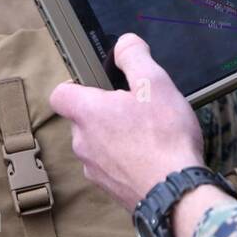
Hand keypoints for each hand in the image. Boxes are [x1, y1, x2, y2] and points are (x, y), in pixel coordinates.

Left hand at [49, 33, 204, 209]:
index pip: (60, 94)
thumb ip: (135, 57)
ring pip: (97, 144)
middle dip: (105, 112)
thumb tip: (124, 43)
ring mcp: (94, 169)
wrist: (176, 193)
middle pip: (83, 119)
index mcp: (87, 113)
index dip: (75, 86)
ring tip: (148, 135)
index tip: (98, 84)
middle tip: (136, 109)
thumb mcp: (155, 83)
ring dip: (115, 138)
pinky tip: (151, 158)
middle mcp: (82, 142)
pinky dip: (125, 160)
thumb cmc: (164, 137)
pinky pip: (110, 167)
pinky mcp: (109, 189)